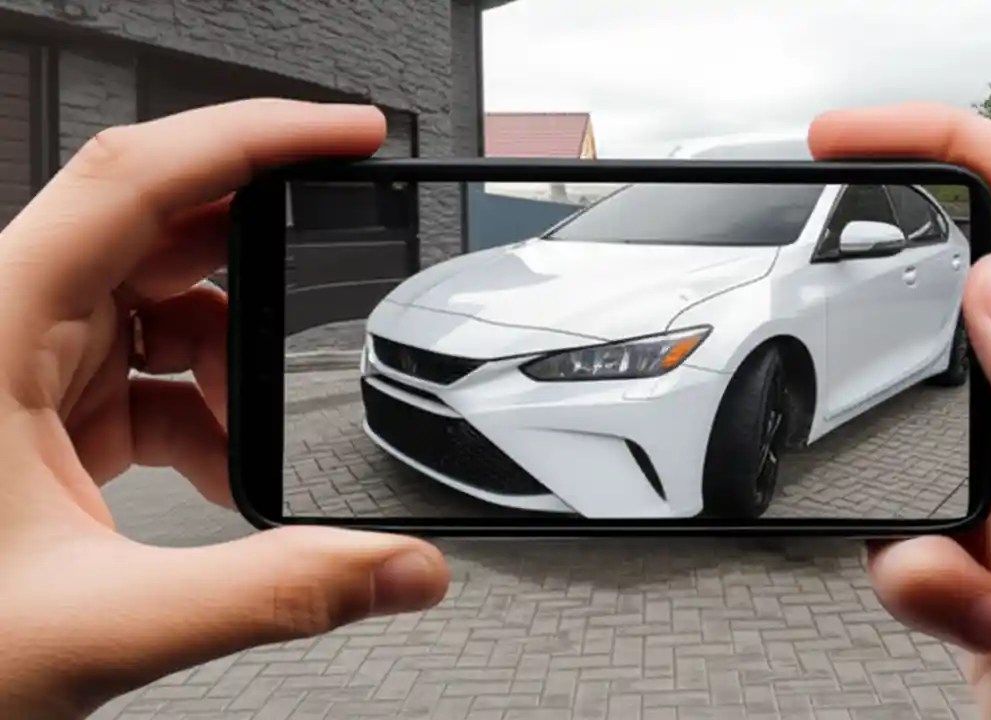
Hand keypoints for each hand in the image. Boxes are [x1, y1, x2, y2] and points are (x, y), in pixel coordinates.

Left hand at [0, 99, 449, 718]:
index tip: (346, 134)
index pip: (134, 179)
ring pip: (158, 302)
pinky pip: (147, 370)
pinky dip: (204, 409)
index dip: (252, 135)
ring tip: (255, 429)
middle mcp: (3, 327)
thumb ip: (270, 593)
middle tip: (340, 277)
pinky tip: (219, 471)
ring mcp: (22, 366)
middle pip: (159, 228)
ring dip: (232, 356)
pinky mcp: (42, 410)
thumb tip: (400, 566)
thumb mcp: (102, 622)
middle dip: (261, 262)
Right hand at [810, 104, 990, 718]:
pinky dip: (922, 579)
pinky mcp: (985, 564)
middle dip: (911, 364)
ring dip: (924, 513)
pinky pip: (905, 534)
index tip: (853, 139)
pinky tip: (985, 616)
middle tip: (895, 411)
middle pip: (962, 325)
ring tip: (987, 573)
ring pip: (914, 442)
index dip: (950, 151)